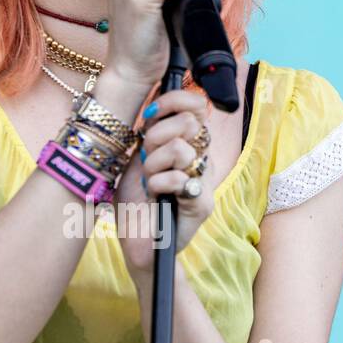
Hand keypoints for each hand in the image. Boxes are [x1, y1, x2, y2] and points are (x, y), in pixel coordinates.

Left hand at [114, 87, 214, 274]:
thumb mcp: (137, 158)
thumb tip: (153, 100)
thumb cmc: (136, 202)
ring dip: (153, 164)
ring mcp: (206, 181)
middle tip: (145, 160)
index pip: (196, 105)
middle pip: (188, 121)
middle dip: (155, 136)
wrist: (137, 242)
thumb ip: (150, 132)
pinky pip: (179, 178)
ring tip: (149, 182)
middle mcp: (202, 159)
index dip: (172, 100)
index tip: (148, 116)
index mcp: (189, 144)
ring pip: (179, 147)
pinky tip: (154, 195)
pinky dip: (157, 184)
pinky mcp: (203, 204)